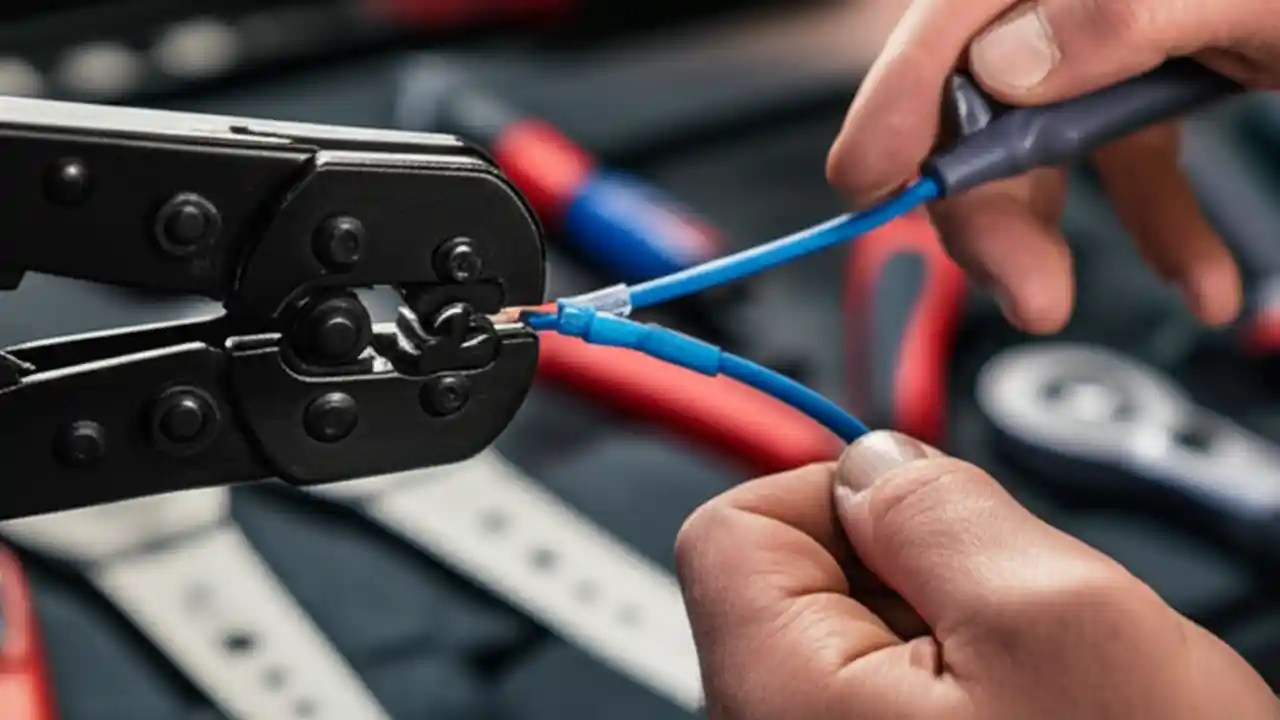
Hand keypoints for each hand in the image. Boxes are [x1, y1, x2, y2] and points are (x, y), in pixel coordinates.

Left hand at [676, 431, 1279, 718]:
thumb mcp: (1057, 616)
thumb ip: (938, 508)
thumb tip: (876, 462)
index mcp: (783, 698)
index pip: (732, 531)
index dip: (833, 494)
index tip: (923, 514)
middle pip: (805, 584)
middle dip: (919, 570)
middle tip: (1015, 626)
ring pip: (871, 642)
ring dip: (960, 634)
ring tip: (1045, 692)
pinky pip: (908, 700)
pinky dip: (976, 687)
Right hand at [828, 0, 1279, 333]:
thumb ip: (1132, 5)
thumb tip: (1010, 59)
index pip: (958, 5)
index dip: (902, 93)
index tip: (867, 182)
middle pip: (986, 87)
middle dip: (987, 200)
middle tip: (1019, 288)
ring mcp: (1130, 27)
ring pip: (1046, 131)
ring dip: (1058, 232)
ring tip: (1070, 302)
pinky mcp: (1170, 69)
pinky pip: (1128, 149)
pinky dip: (1154, 226)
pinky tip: (1195, 281)